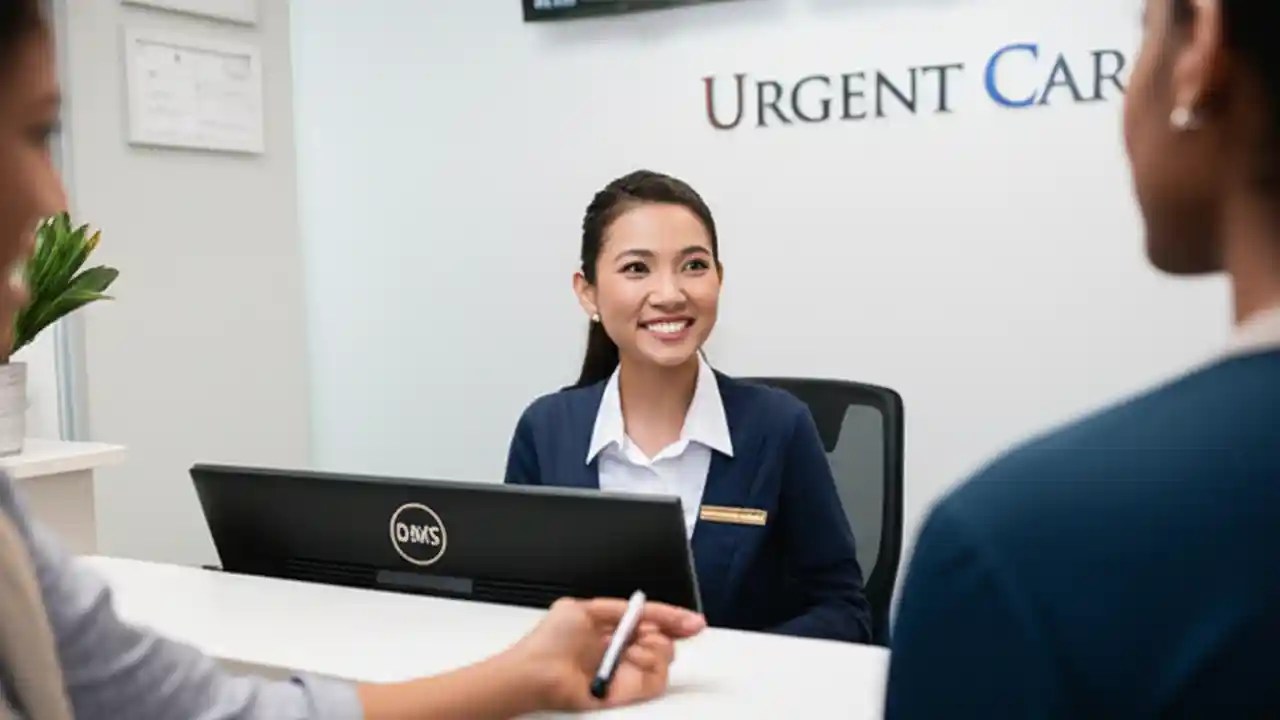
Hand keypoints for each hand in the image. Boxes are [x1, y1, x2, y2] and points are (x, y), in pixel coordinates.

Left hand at [511, 597, 705, 711]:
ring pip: (664, 656)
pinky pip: (657, 678)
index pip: (651, 619)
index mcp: (611, 625)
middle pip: (663, 637)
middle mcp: (621, 648)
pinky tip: (632, 661)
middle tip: (648, 630)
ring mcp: (626, 670)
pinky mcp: (628, 691)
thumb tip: (645, 610)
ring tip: (632, 649)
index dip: (674, 618)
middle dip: (666, 629)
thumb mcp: (586, 610)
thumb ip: (619, 610)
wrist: (538, 673)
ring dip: (654, 648)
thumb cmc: (550, 641)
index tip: (693, 621)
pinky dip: (650, 666)